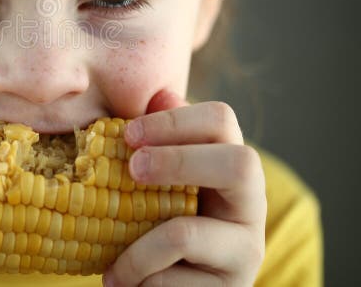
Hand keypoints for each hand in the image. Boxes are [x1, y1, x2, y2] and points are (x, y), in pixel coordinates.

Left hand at [102, 89, 265, 286]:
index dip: (173, 121)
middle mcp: (250, 203)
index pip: (222, 119)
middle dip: (178, 161)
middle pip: (241, 162)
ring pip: (187, 234)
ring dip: (136, 251)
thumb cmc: (157, 224)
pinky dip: (142, 281)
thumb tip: (159, 93)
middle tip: (132, 170)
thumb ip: (156, 141)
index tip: (127, 135)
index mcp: (228, 164)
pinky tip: (125, 285)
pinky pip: (176, 281)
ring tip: (110, 269)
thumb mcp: (155, 181)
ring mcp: (247, 248)